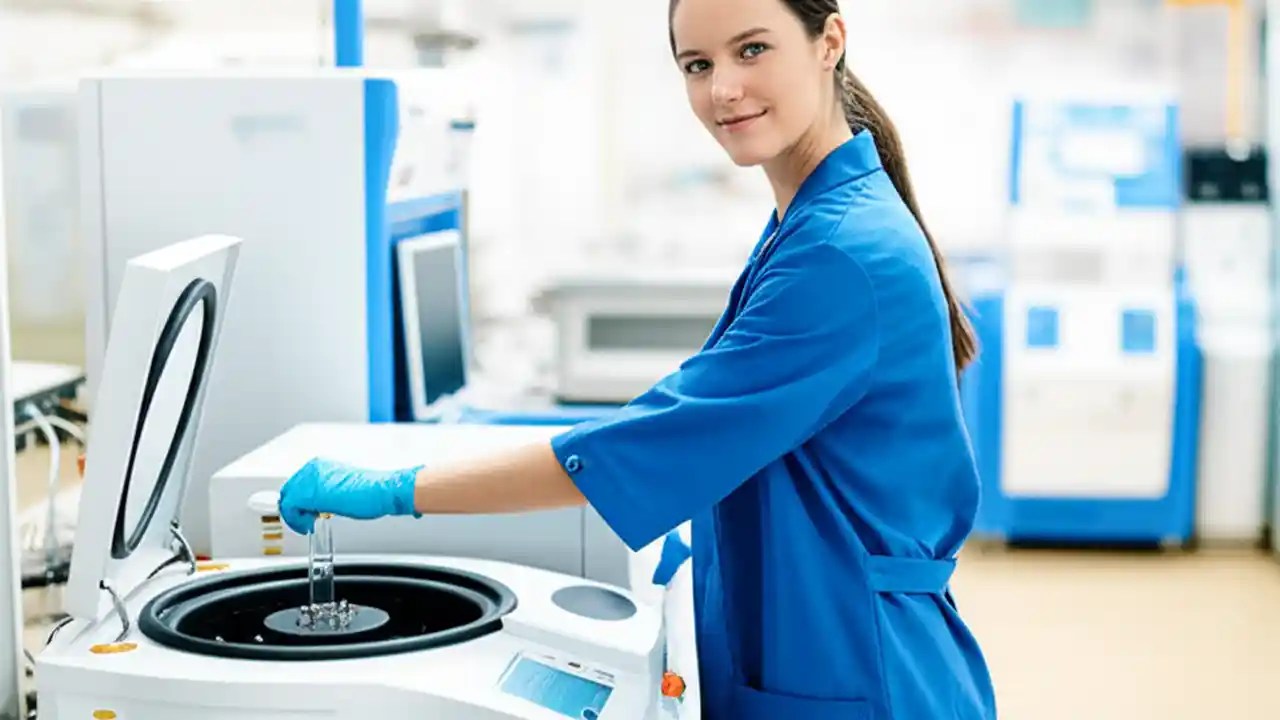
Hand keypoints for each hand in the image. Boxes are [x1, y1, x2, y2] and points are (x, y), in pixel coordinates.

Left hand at [278, 457, 420, 534]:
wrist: (382, 491)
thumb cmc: (372, 491)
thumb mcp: (341, 488)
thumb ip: (325, 492)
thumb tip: (315, 505)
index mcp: (320, 465)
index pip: (296, 484)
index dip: (299, 503)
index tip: (306, 514)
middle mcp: (312, 468)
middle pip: (288, 491)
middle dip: (294, 509)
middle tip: (306, 521)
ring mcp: (309, 479)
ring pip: (287, 500)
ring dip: (296, 516)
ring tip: (309, 524)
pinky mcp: (310, 494)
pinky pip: (290, 509)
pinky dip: (296, 521)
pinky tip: (308, 525)